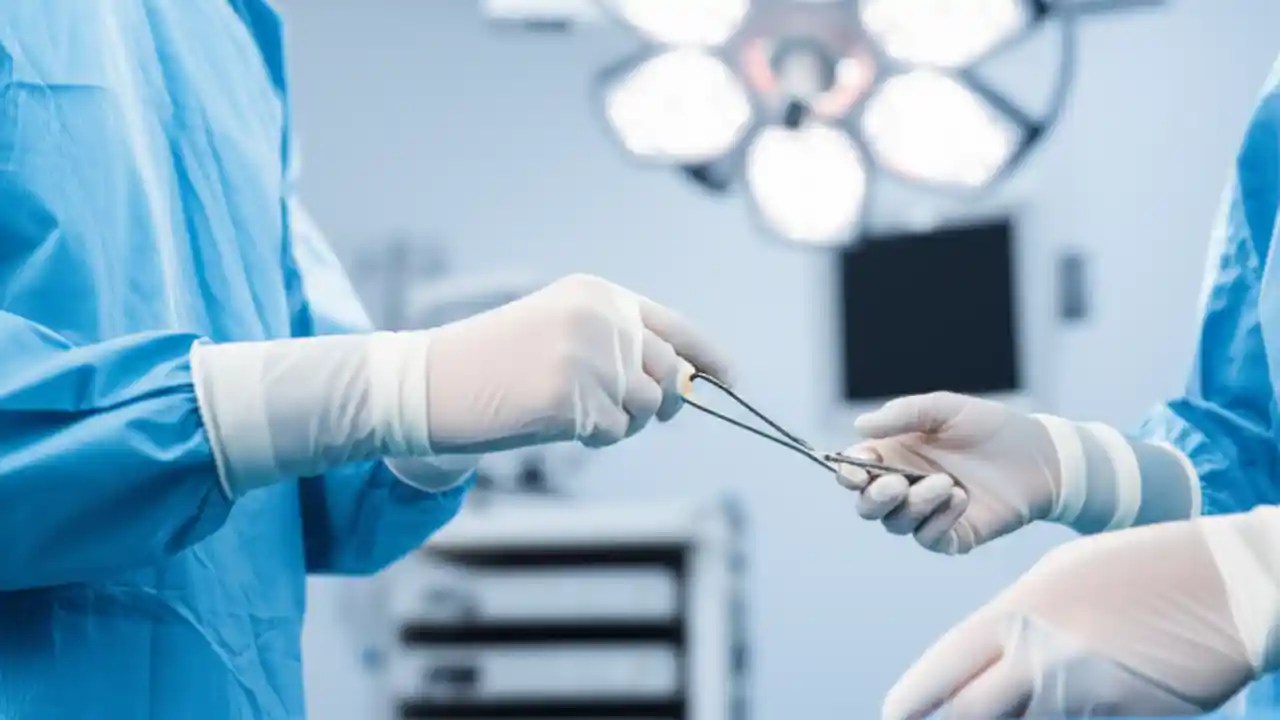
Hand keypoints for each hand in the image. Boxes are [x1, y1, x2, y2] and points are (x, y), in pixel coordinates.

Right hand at [424, 274, 729, 452]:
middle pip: (669, 375)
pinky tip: (553, 422)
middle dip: (658, 404)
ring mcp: (589, 355)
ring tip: (569, 410)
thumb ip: (619, 346)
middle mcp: (602, 317)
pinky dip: (593, 436)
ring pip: (647, 408)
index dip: (708, 357)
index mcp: (599, 294)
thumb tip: (685, 384)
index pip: (675, 327)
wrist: (428, 381)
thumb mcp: (560, 331)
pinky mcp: (573, 396)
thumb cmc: (492, 364)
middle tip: (613, 413)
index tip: (730, 380)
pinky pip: (615, 431)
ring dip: (620, 422)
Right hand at [837, 393, 1061, 554]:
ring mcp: (928, 513)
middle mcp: (904, 487)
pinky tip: (961, 499)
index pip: (855, 471)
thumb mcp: (945, 408)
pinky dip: (938, 521)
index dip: (849, 473)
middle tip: (897, 482)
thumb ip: (902, 414)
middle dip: (875, 497)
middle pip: (867, 507)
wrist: (1041, 455)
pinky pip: (930, 539)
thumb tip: (858, 426)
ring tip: (947, 483)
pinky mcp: (953, 534)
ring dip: (915, 505)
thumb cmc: (990, 427)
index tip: (858, 469)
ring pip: (897, 524)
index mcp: (893, 455)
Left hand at [882, 514, 1265, 718]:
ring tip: (1021, 692)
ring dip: (1012, 716)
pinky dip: (1063, 715)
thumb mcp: (1059, 579)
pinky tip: (1086, 691)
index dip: (913, 698)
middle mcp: (1041, 661)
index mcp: (1018, 617)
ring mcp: (1081, 698)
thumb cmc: (1138, 569)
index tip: (893, 712)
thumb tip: (984, 664)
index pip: (944, 669)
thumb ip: (1013, 624)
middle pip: (969, 714)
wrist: (1228, 586)